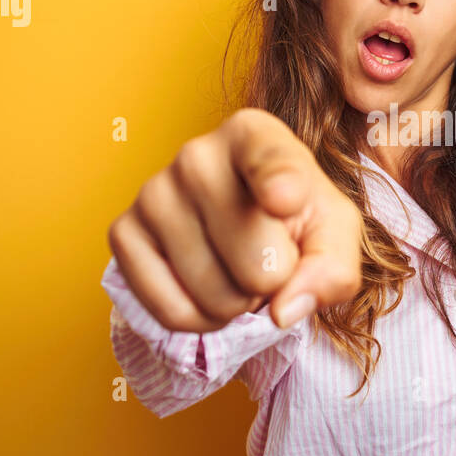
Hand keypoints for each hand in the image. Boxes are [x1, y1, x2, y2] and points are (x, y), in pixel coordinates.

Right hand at [108, 108, 363, 332]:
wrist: (236, 225)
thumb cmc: (293, 219)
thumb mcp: (334, 232)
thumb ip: (333, 268)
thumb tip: (284, 310)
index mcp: (256, 135)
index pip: (270, 161)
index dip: (279, 185)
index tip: (285, 199)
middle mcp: (197, 154)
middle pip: (259, 264)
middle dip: (276, 283)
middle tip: (268, 257)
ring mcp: (152, 192)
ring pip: (217, 297)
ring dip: (240, 304)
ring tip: (237, 268)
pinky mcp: (122, 233)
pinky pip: (173, 313)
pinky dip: (202, 321)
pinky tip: (207, 288)